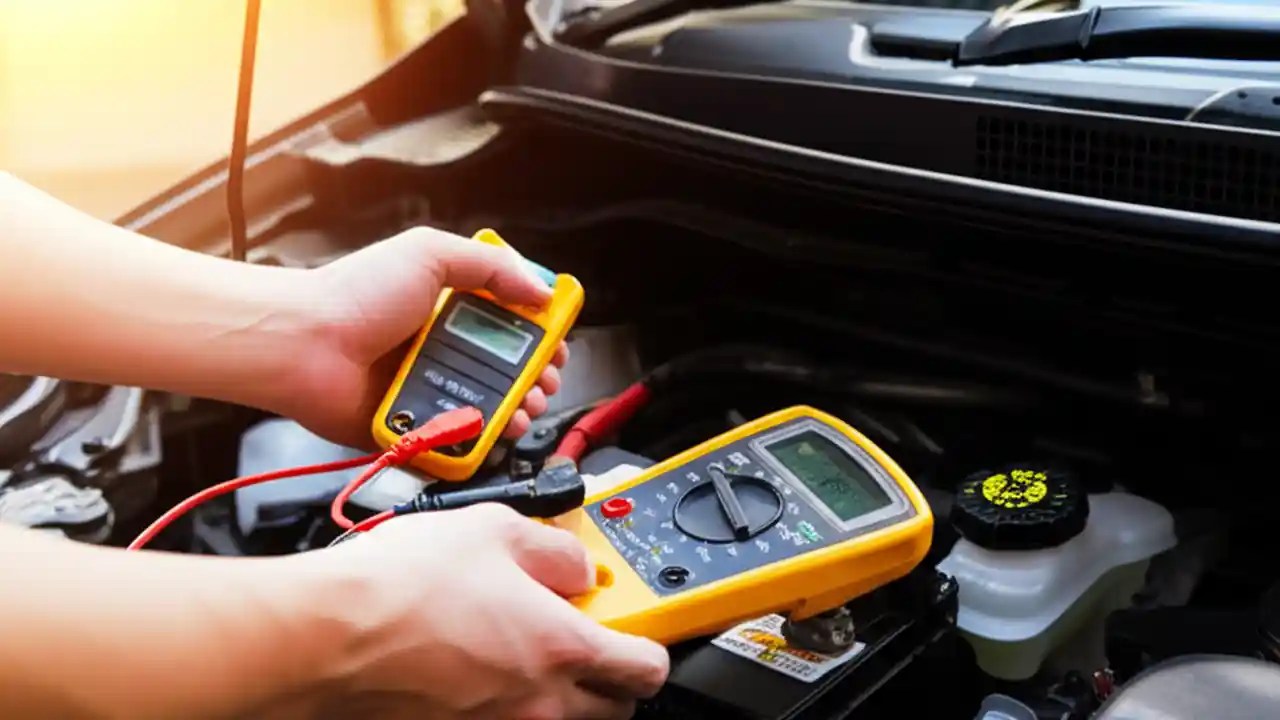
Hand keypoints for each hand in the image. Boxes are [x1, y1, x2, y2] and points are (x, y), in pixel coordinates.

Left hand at [287, 227, 568, 448]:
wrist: (305, 345)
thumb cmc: (354, 295)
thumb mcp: (428, 254)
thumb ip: (490, 265)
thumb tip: (541, 288)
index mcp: (452, 307)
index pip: (514, 321)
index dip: (543, 332)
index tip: (558, 341)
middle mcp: (446, 349)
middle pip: (513, 370)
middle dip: (539, 377)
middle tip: (544, 379)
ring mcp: (434, 389)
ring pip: (494, 407)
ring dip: (519, 410)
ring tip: (524, 407)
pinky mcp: (419, 427)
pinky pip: (460, 438)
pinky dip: (482, 437)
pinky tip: (494, 429)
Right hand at [299, 504, 669, 718]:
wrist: (325, 637)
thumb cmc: (401, 584)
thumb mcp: (493, 529)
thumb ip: (554, 549)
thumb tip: (576, 567)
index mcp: (562, 648)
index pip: (648, 668)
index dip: (649, 645)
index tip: (636, 629)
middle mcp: (539, 703)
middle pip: (613, 709)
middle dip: (610, 676)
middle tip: (582, 639)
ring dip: (561, 697)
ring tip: (522, 653)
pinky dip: (507, 708)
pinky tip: (477, 672)